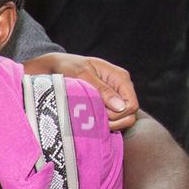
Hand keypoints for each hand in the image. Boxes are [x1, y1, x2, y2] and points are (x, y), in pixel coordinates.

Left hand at [22, 52, 138, 131]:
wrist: (57, 66)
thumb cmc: (69, 66)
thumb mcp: (83, 74)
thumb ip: (102, 90)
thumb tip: (120, 107)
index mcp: (120, 77)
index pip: (132, 104)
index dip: (119, 115)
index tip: (100, 114)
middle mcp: (120, 87)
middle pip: (129, 114)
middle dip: (114, 120)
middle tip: (93, 117)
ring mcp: (114, 96)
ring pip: (122, 118)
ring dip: (108, 122)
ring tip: (90, 118)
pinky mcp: (106, 103)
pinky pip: (112, 118)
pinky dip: (103, 121)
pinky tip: (89, 118)